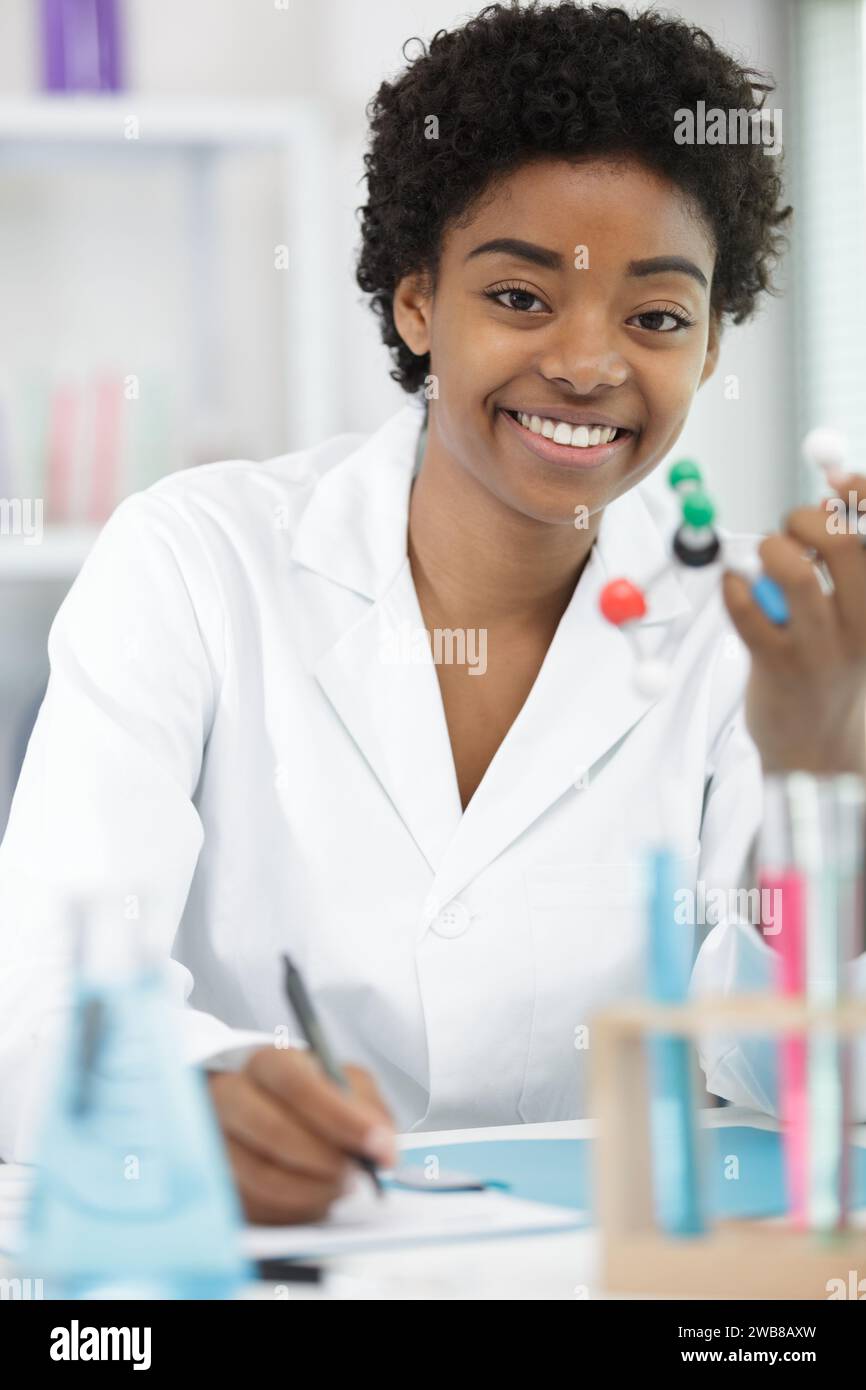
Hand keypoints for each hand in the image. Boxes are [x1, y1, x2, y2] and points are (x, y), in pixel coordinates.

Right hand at [208, 1048, 395, 1223]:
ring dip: (312, 1191)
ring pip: (261, 1176)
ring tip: (339, 1188)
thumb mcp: (345, 1084)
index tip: (378, 1146)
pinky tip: (313, 1199)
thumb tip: (384, 1148)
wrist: (263, 1106)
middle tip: (356, 1176)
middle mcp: (232, 1095)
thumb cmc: (312, 1094)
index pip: (298, 1085)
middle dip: (325, 1161)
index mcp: (269, 1063)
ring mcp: (215, 1139)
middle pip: (274, 1131)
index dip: (341, 1118)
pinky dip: (293, 1209)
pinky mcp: (215, 1178)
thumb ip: (368, 1109)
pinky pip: (254, 1206)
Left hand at [722, 475, 865, 775]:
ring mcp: (821, 646)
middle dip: (805, 520)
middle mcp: (862, 621)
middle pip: (842, 542)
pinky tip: (736, 588)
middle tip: (789, 531)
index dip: (859, 493)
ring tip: (763, 560)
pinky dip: (734, 588)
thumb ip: (844, 561)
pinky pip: (747, 611)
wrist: (818, 743)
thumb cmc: (832, 660)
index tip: (836, 482)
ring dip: (769, 551)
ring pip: (793, 573)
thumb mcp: (855, 611)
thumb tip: (829, 497)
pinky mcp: (778, 666)